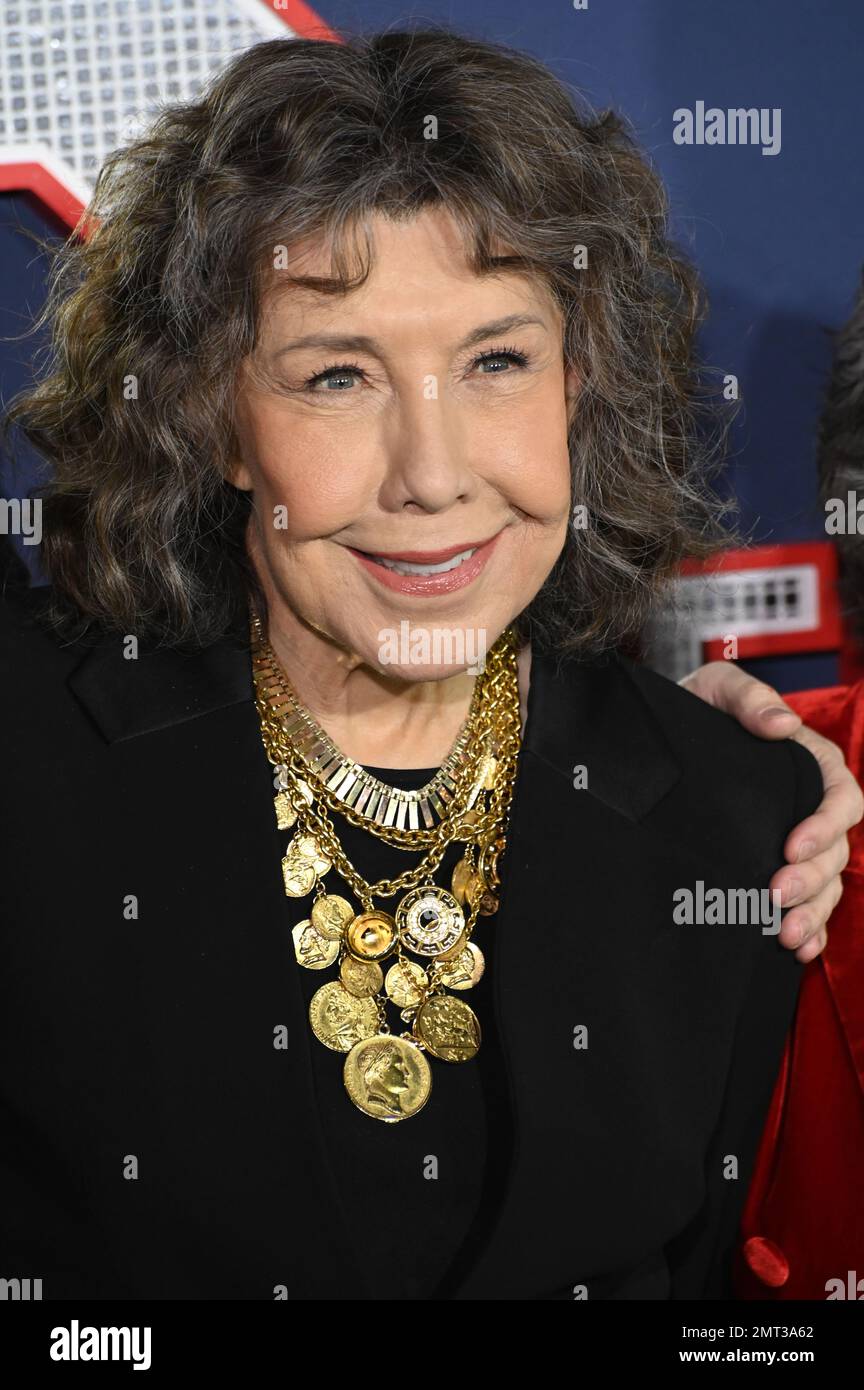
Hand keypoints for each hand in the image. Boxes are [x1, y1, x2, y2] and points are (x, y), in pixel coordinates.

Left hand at [679, 661, 863, 962]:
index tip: (790, 847)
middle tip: (776, 896)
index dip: (824, 825)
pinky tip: (797, 950)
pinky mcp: (772, 868)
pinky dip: (811, 931)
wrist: (656, 741)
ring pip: (826, 885)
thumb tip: (783, 724)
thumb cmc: (695, 709)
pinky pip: (809, 905)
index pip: (840, 796)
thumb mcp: (716, 688)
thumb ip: (748, 697)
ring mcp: (794, 840)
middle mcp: (808, 806)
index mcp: (810, 763)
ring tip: (785, 936)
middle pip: (834, 850)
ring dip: (812, 913)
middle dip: (811, 879)